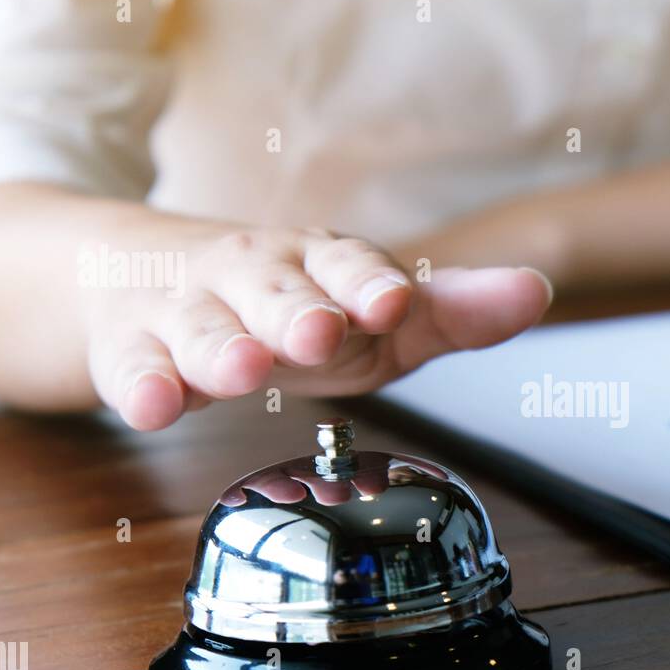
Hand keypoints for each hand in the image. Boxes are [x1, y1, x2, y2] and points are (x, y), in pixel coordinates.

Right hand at [84, 226, 551, 429]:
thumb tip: (537, 291)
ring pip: (204, 328)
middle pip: (275, 291)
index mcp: (320, 263)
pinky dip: (141, 386)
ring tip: (244, 368)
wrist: (143, 275)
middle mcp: (254, 276)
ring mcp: (188, 310)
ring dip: (223, 348)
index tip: (394, 302)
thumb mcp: (369, 310)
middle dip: (298, 311)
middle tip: (320, 333)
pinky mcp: (132, 347)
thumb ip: (449, 310)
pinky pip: (134, 367)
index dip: (370, 284)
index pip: (350, 266)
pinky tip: (155, 406)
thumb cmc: (286, 303)